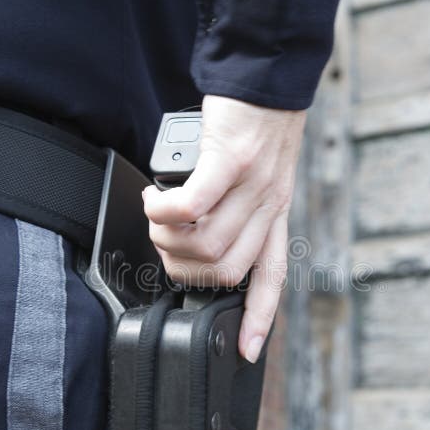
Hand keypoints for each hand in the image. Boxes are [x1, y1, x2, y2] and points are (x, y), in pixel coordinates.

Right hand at [143, 95, 305, 362]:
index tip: (246, 351)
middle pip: (224, 270)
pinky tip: (155, 199)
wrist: (267, 78)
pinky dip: (164, 210)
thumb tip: (196, 234)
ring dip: (166, 237)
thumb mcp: (259, 176)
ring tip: (157, 214)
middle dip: (183, 268)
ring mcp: (252, 186)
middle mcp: (268, 207)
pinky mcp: (229, 161)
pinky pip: (191, 206)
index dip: (259, 318)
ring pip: (204, 243)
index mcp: (274, 216)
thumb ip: (238, 210)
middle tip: (165, 241)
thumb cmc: (256, 126)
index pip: (271, 278)